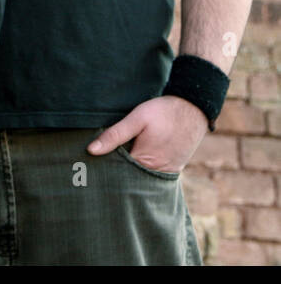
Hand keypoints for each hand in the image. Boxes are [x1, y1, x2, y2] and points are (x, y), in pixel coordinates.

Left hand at [86, 95, 209, 173]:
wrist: (193, 109)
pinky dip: (143, 167)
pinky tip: (135, 157)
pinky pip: (153, 172)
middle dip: (117, 169)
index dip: (104, 165)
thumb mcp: (136, 119)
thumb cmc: (163, 112)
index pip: (117, 171)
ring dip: (130, 168)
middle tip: (100, 160)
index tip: (90, 162)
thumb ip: (114, 135)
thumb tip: (91, 150)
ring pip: (141, 174)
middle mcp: (156, 171)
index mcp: (144, 161)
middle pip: (130, 175)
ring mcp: (167, 171)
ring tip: (119, 157)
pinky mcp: (173, 168)